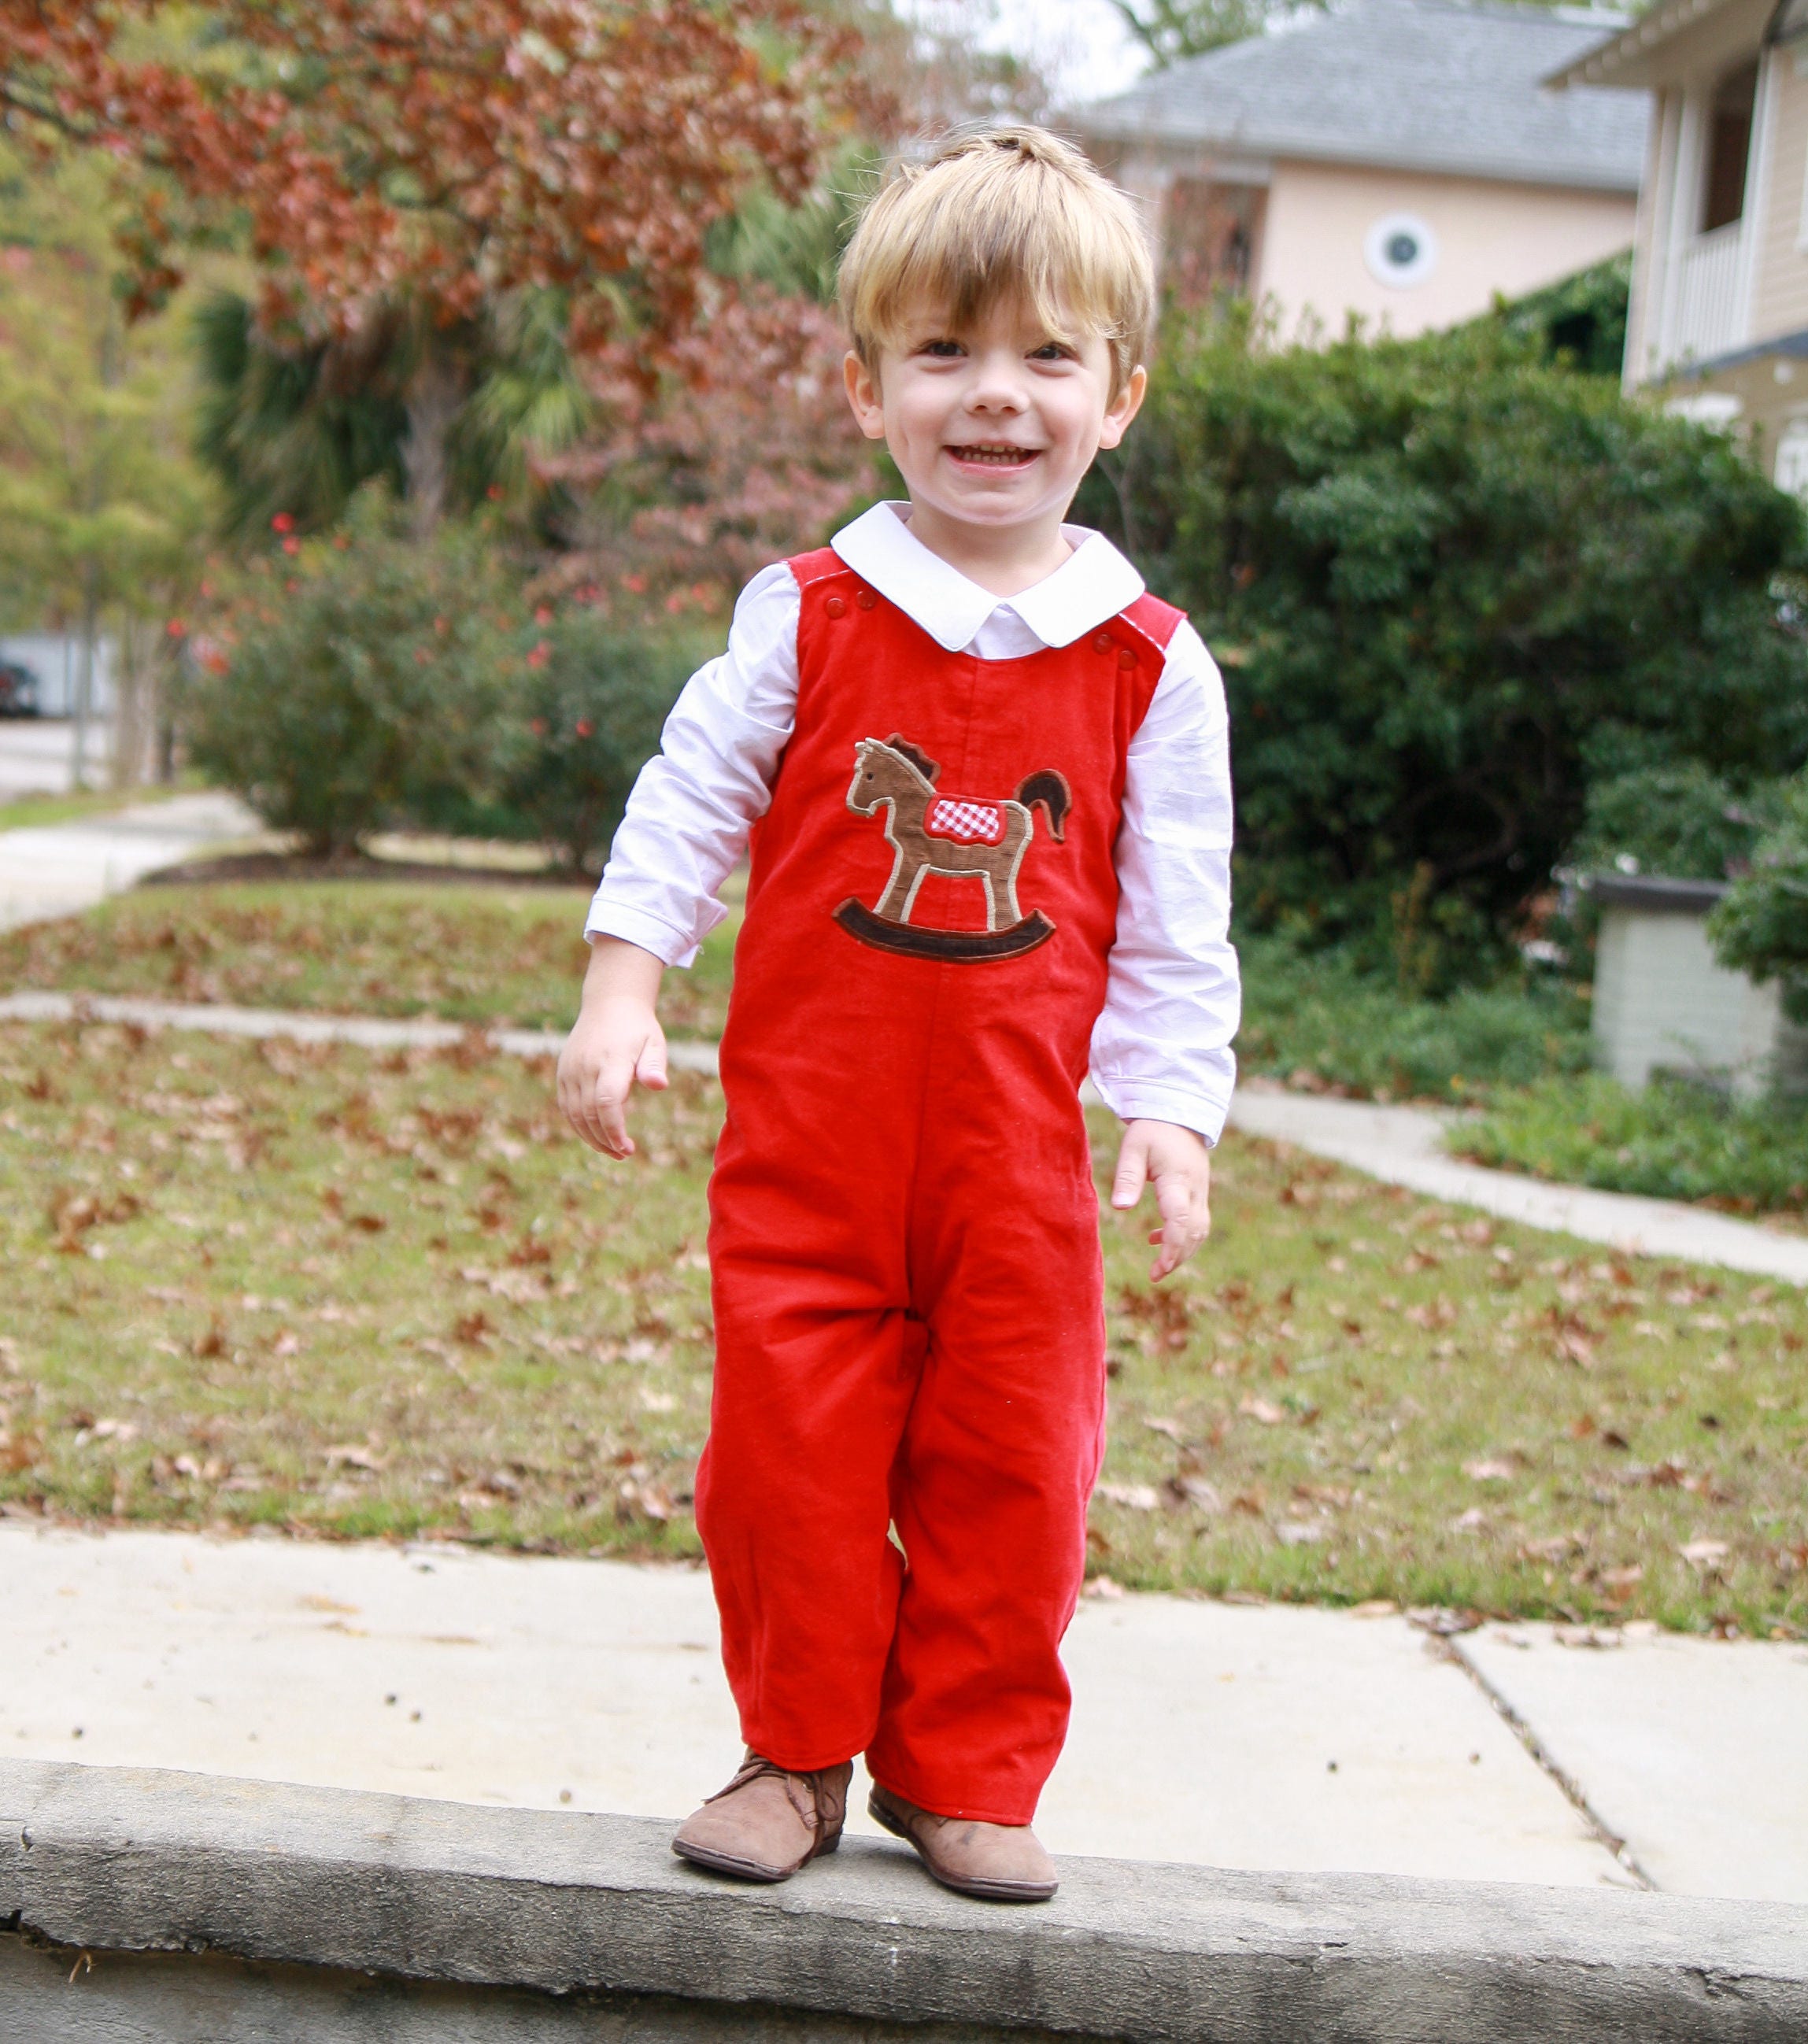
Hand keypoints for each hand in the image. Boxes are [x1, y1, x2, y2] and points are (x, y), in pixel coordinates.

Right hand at [557, 937, 667, 1158]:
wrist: (609, 1004)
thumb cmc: (638, 1029)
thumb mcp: (654, 1041)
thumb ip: (654, 1065)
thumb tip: (659, 1085)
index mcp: (612, 1059)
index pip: (607, 1101)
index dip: (614, 1130)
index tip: (627, 1148)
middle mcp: (586, 1066)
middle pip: (589, 1113)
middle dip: (606, 1140)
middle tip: (624, 1153)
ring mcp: (571, 1070)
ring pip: (575, 1114)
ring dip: (592, 1138)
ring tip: (612, 1150)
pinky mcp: (563, 1073)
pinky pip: (567, 1107)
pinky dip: (579, 1126)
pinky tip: (596, 1136)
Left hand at [1111, 1119, 1211, 1281]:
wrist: (1179, 1115)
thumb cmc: (1153, 1129)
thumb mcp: (1134, 1148)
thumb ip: (1127, 1177)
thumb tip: (1120, 1207)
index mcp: (1178, 1179)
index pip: (1180, 1219)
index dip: (1172, 1245)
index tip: (1160, 1266)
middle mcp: (1195, 1190)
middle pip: (1193, 1232)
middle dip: (1176, 1257)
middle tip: (1155, 1275)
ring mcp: (1201, 1192)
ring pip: (1198, 1231)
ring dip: (1181, 1252)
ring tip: (1158, 1269)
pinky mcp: (1199, 1194)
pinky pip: (1196, 1223)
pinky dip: (1181, 1238)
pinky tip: (1156, 1241)